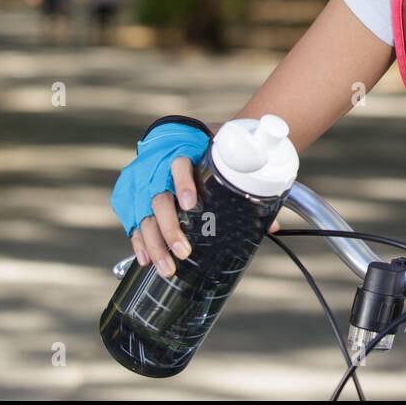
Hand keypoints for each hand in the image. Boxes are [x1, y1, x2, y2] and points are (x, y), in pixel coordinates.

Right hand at [129, 156, 279, 278]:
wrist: (180, 137)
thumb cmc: (206, 153)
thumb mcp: (222, 161)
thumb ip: (244, 188)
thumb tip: (272, 226)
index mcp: (181, 153)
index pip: (179, 165)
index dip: (183, 184)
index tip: (192, 204)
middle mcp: (158, 168)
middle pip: (158, 198)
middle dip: (170, 228)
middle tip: (185, 252)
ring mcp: (143, 184)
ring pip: (144, 214)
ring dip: (155, 243)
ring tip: (168, 267)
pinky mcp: (134, 198)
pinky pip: (133, 221)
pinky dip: (138, 241)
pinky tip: (145, 259)